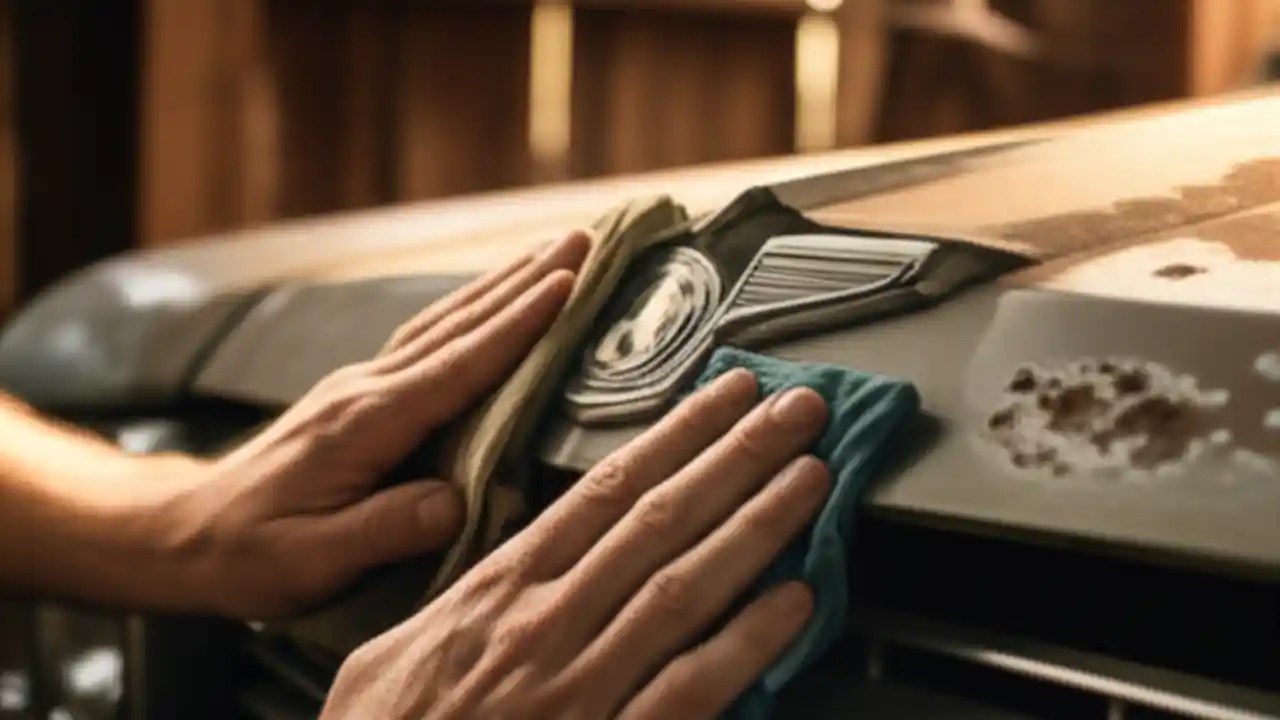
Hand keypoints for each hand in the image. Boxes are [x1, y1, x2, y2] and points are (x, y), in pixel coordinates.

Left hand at [148, 232, 590, 617]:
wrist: (183, 531)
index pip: (457, 366)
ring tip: (553, 252)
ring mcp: (361, 384)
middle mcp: (367, 388)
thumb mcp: (310, 559)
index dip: (516, 326)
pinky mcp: (359, 393)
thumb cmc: (246, 552)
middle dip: (525, 281)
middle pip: (459, 324)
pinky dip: (471, 310)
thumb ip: (384, 529)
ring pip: (444, 321)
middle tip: (582, 240)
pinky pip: (428, 338)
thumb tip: (457, 504)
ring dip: (502, 283)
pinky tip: (492, 299)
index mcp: (366, 423)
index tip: (567, 285)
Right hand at [322, 370, 830, 718]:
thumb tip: (509, 563)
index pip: (603, 491)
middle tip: (796, 409)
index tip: (721, 397)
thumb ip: (460, 602)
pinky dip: (746, 643)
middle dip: (736, 456)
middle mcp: (545, 624)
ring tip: (810, 477)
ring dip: (756, 525)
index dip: (674, 437)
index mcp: (497, 591)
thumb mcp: (389, 656)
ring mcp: (578, 686)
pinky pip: (687, 689)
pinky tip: (793, 604)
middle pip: (658, 520)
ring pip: (684, 587)